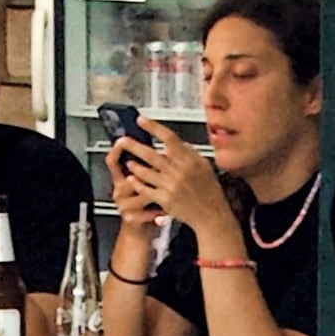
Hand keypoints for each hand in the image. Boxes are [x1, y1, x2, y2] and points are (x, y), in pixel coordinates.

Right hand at [108, 141, 165, 228]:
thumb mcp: (145, 183)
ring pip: (138, 193)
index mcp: (122, 179)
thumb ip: (152, 166)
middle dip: (144, 170)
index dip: (117, 150)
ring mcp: (123, 204)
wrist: (140, 229)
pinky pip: (143, 212)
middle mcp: (120, 190)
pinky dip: (156, 212)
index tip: (123, 140)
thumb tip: (164, 147)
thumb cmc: (146, 205)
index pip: (113, 161)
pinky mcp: (130, 218)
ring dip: (154, 193)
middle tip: (159, 166)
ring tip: (167, 192)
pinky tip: (164, 212)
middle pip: (126, 175)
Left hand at [115, 121, 234, 239]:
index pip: (169, 138)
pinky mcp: (165, 199)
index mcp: (190, 160)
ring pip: (146, 172)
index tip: (141, 120)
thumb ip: (191, 153)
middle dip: (133, 146)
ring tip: (128, 161)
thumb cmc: (209, 191)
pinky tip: (131, 179)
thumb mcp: (204, 166)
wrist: (212, 215)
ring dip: (134, 165)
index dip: (153, 127)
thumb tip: (179, 142)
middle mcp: (180, 171)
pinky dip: (137, 183)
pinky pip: (146, 189)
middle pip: (152, 154)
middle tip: (122, 140)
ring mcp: (171, 185)